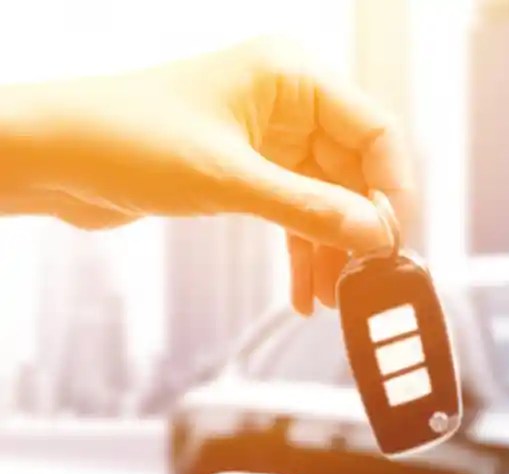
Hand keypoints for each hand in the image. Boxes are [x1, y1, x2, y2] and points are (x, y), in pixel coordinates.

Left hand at [0, 36, 413, 315]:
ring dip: (333, 251)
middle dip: (361, 230)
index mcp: (293, 76)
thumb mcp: (229, 180)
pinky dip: (304, 252)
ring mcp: (271, 137)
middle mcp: (289, 101)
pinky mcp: (251, 170)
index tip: (394, 240)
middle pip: (357, 171)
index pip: (377, 130)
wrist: (51, 156)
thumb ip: (311, 210)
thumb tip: (377, 236)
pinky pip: (298, 214)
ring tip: (334, 300)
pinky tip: (305, 293)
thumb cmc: (124, 138)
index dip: (393, 188)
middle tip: (368, 281)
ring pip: (329, 200)